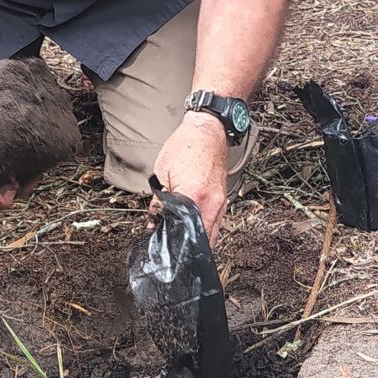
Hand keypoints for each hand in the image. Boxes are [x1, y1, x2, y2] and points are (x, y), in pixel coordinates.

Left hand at [152, 113, 228, 241]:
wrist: (208, 130)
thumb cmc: (186, 145)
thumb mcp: (162, 173)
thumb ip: (158, 203)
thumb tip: (153, 224)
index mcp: (194, 196)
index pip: (181, 232)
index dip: (170, 242)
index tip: (160, 244)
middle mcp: (211, 203)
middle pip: (200, 241)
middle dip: (185, 247)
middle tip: (171, 246)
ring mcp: (221, 203)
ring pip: (211, 237)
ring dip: (197, 241)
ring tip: (181, 240)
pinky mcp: (224, 200)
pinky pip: (216, 225)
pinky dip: (205, 230)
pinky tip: (193, 228)